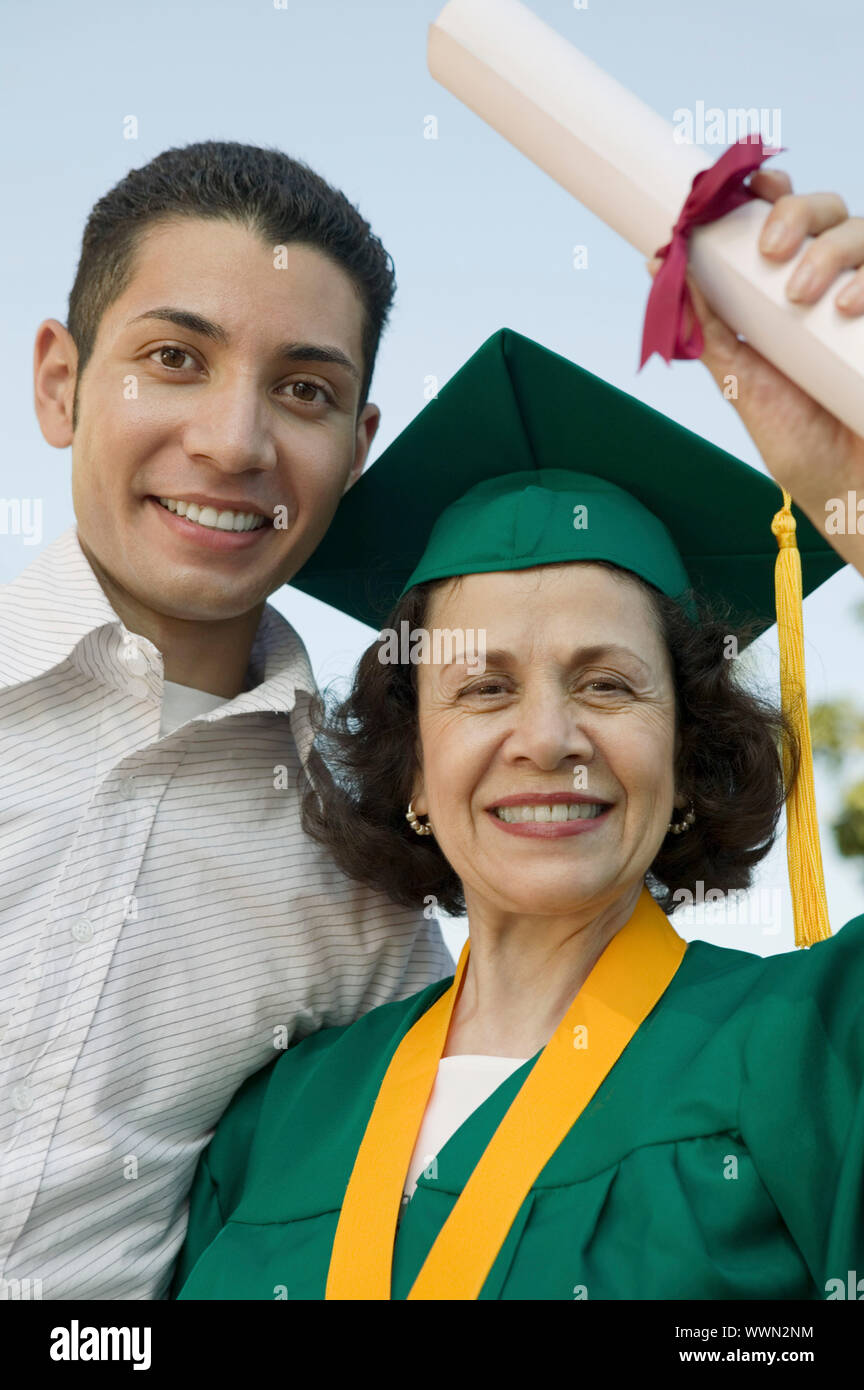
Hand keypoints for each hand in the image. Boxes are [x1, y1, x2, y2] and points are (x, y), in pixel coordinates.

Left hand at [647, 168, 863, 574]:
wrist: (848, 490)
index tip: (746, 186)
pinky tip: (848, 307)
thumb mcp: (740, 379)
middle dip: (795, 213)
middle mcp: (837, 285)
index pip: (788, 220)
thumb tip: (660, 268)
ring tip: (803, 296)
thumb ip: (708, 327)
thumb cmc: (798, 439)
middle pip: (827, 211)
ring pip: (862, 231)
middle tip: (767, 250)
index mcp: (792, 291)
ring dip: (829, 249)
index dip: (770, 191)